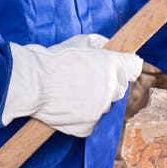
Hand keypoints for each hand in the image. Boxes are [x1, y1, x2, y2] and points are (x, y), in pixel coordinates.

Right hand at [1, 33, 141, 136]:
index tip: (124, 66)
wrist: (33, 84)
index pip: (133, 66)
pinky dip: (83, 115)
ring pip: (104, 105)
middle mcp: (110, 88)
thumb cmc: (54, 60)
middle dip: (109, 83)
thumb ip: (99, 43)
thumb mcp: (79, 42)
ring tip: (74, 92)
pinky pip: (91, 121)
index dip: (127, 66)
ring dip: (95, 99)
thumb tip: (108, 46)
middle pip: (119, 87)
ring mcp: (101, 109)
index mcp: (112, 65)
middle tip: (89, 79)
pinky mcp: (89, 126)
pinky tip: (69, 105)